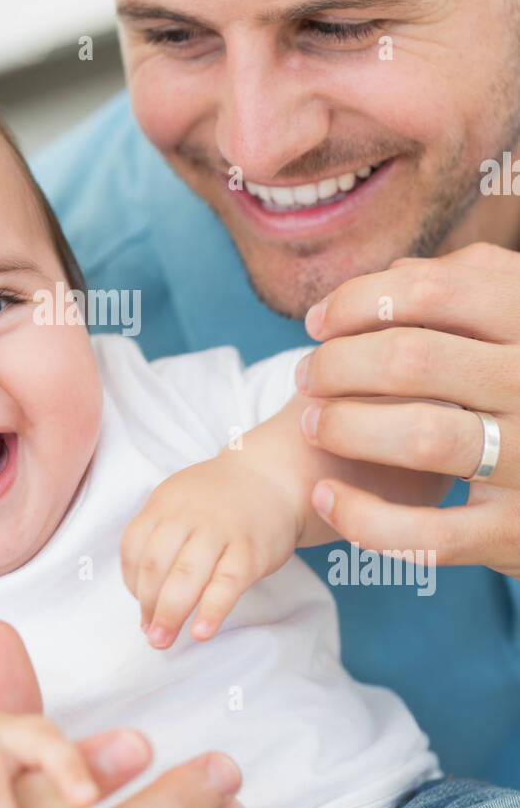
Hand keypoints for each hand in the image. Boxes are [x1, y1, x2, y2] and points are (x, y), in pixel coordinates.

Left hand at [120, 457, 298, 646]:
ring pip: (185, 575)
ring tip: (162, 640)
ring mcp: (220, 531)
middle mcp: (188, 514)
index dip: (131, 581)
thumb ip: (160, 536)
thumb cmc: (220, 500)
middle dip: (147, 604)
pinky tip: (200, 633)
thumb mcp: (180, 501)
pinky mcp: (250, 551)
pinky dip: (210, 611)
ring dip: (169, 613)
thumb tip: (144, 597)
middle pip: (155, 564)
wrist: (272, 478)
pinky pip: (225, 585)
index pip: (133, 546)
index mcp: (164, 502)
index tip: (141, 605)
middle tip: (150, 634)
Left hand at [297, 242, 519, 575]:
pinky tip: (327, 496)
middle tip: (307, 376)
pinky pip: (430, 533)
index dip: (357, 301)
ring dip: (348, 428)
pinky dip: (365, 517)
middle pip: (415, 358)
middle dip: (339, 364)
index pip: (432, 291)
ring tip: (314, 424)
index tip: (319, 322)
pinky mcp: (513, 532)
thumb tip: (396, 274)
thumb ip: (473, 284)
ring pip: (424, 437)